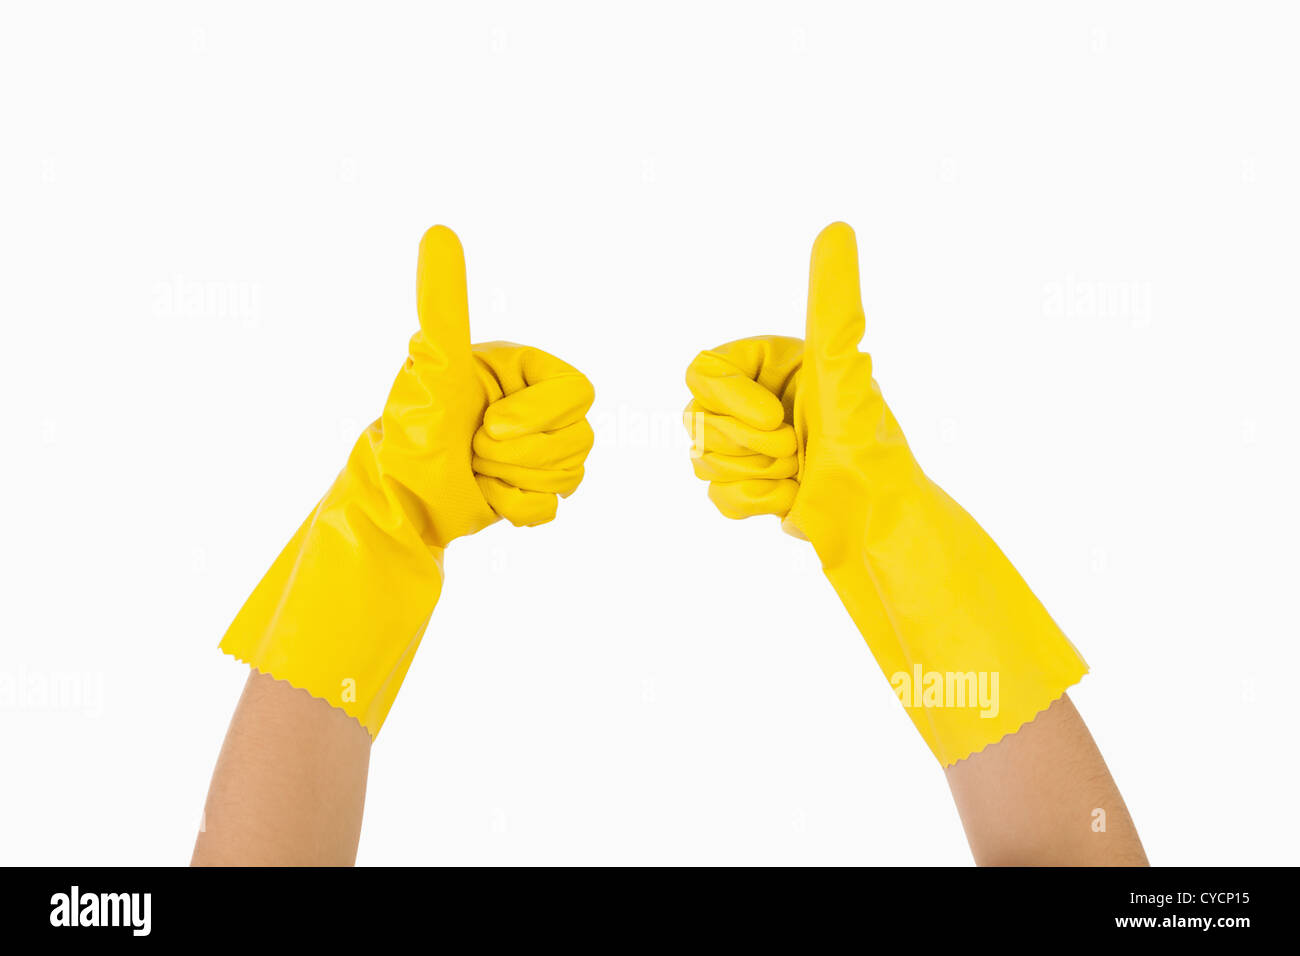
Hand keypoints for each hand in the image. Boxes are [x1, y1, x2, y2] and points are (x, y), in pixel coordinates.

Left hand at [221, 226, 594, 734]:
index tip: (491, 421)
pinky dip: (515, 508)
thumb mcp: (431, 361)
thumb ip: (442, 301)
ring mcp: (537, 448)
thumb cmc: (413, 428)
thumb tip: (437, 230)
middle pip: (579, 436)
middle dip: (518, 454)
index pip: (578, 393)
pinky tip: (486, 496)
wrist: (398, 499)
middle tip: (474, 448)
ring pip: (571, 472)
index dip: (538, 416)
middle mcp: (536, 405)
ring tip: (476, 469)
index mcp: (525, 370)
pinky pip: (553, 506)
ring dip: (514, 479)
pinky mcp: (532, 489)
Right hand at [684, 222, 1085, 765]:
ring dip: (753, 477)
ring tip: (797, 476)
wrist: (877, 523)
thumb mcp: (844, 369)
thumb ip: (834, 303)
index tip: (776, 419)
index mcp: (774, 360)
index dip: (729, 404)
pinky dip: (752, 504)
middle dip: (746, 447)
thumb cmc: (866, 447)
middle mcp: (760, 393)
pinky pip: (714, 493)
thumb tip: (838, 228)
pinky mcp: (752, 481)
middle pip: (696, 417)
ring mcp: (753, 439)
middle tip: (795, 451)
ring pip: (702, 458)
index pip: (701, 372)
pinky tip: (789, 500)